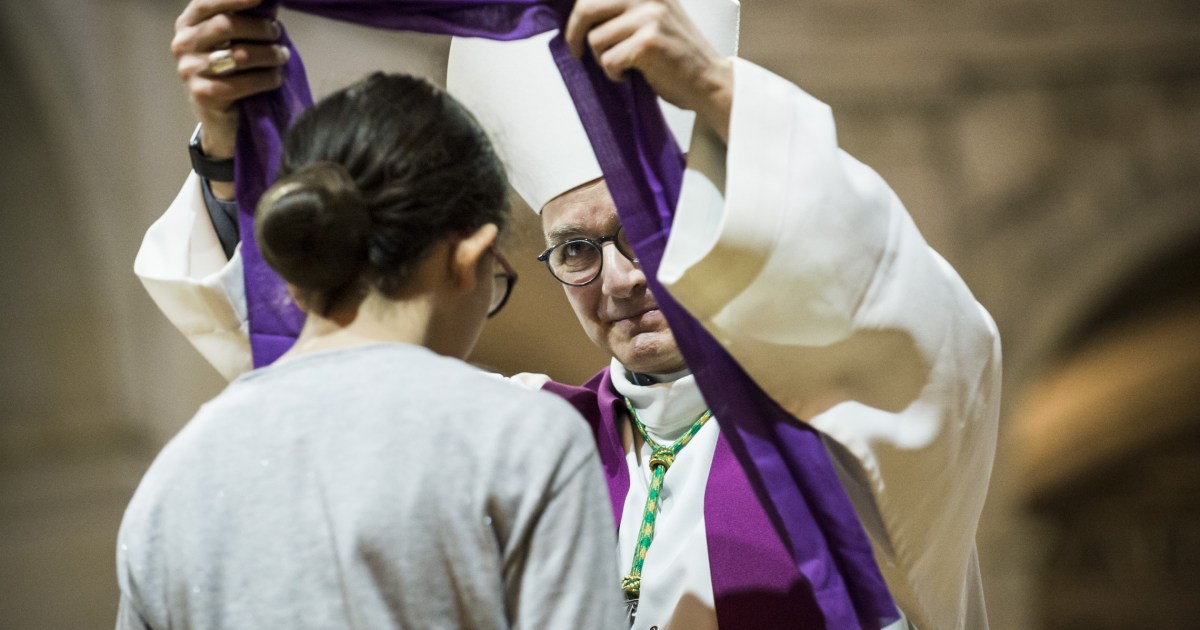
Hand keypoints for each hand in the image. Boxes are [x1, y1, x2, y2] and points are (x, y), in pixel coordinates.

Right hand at [172, 0, 288, 193]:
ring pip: (238, 55)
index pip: (208, 3)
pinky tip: (276, 77)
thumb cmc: (230, 70)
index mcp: (188, 24)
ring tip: (282, 56)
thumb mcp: (232, 40)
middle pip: (225, 25)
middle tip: (278, 33)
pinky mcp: (202, 94)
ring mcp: (189, 70)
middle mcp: (183, 44)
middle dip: (259, 28)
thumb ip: (244, 19)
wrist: (220, 114)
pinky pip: (242, 83)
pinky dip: (266, 78)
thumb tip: (270, 2)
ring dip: (268, 54)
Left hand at [564, 0, 732, 140]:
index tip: (574, 29)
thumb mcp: (653, 16)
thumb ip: (625, 8)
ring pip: (596, 40)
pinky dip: (615, 74)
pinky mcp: (647, 43)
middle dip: (575, 34)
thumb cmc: (678, 54)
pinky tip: (632, 75)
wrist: (709, 80)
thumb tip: (581, 12)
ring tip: (625, 65)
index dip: (578, 13)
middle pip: (586, 8)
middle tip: (576, 51)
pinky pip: (609, 61)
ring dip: (604, 60)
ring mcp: (649, 17)